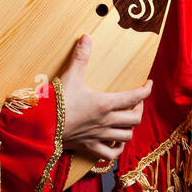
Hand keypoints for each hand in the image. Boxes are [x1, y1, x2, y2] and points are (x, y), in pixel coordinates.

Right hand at [58, 33, 150, 165]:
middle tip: (136, 101)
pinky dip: (117, 150)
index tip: (149, 84)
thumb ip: (81, 57)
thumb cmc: (57, 102)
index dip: (146, 90)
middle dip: (139, 109)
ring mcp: (99, 136)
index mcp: (105, 104)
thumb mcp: (70, 77)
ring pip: (126, 136)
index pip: (134, 97)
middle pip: (135, 119)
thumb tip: (87, 37)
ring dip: (130, 128)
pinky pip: (110, 154)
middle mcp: (106, 122)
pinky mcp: (90, 147)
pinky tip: (115, 142)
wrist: (41, 127)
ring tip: (127, 120)